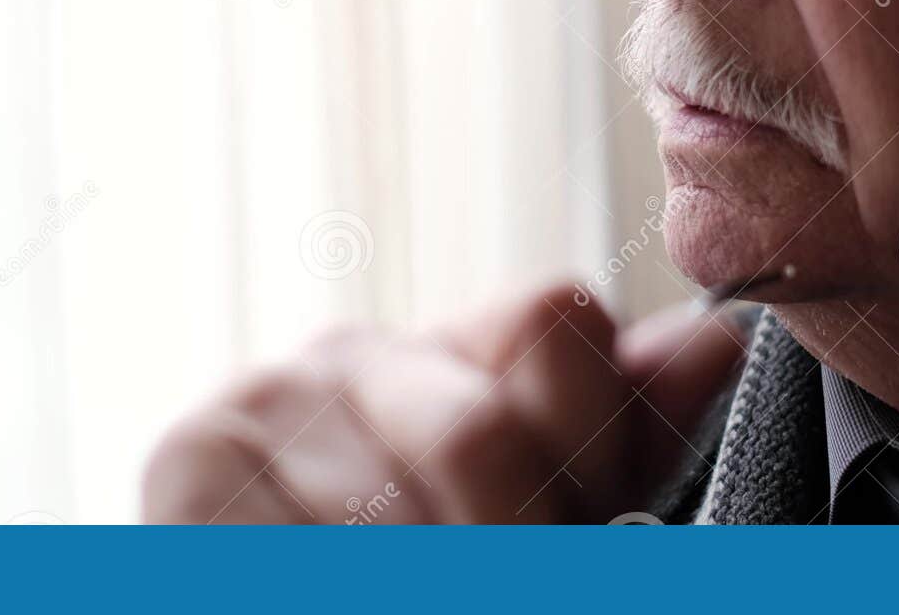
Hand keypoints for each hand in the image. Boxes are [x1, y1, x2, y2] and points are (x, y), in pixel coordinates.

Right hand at [141, 284, 746, 523]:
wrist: (274, 579)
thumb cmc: (415, 550)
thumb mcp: (536, 500)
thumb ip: (621, 436)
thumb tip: (713, 340)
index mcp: (454, 350)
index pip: (559, 319)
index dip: (598, 439)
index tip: (599, 517)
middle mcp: (352, 351)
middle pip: (480, 436)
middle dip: (521, 540)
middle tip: (522, 567)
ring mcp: (261, 401)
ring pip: (398, 516)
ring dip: (433, 566)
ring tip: (416, 572)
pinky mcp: (185, 466)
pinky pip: (307, 547)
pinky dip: (350, 576)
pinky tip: (346, 576)